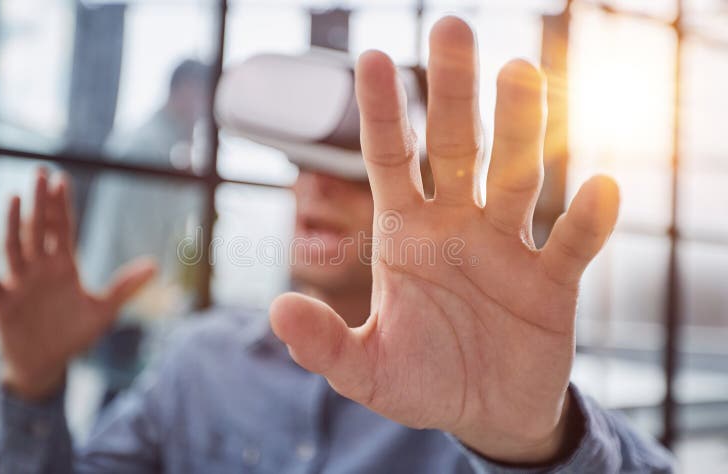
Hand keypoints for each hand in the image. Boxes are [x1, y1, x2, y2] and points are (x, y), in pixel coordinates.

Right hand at [0, 169, 156, 400]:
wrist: (44, 365)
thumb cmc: (72, 335)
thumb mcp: (103, 311)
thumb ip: (125, 288)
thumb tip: (154, 266)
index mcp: (63, 266)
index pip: (61, 228)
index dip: (61, 204)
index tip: (61, 178)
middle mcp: (39, 269)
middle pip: (37, 228)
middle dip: (38, 201)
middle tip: (38, 172)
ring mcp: (19, 284)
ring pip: (14, 247)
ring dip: (13, 223)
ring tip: (14, 197)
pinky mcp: (2, 304)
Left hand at [269, 17, 618, 463]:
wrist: (487, 413)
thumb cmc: (423, 380)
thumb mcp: (366, 370)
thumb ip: (324, 344)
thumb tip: (278, 310)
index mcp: (404, 234)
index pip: (389, 160)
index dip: (382, 113)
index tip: (372, 58)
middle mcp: (456, 225)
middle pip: (455, 147)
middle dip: (453, 91)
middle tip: (451, 28)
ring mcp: (507, 247)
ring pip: (516, 177)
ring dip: (521, 129)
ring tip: (520, 72)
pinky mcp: (553, 282)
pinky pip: (572, 244)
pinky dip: (587, 220)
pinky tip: (598, 187)